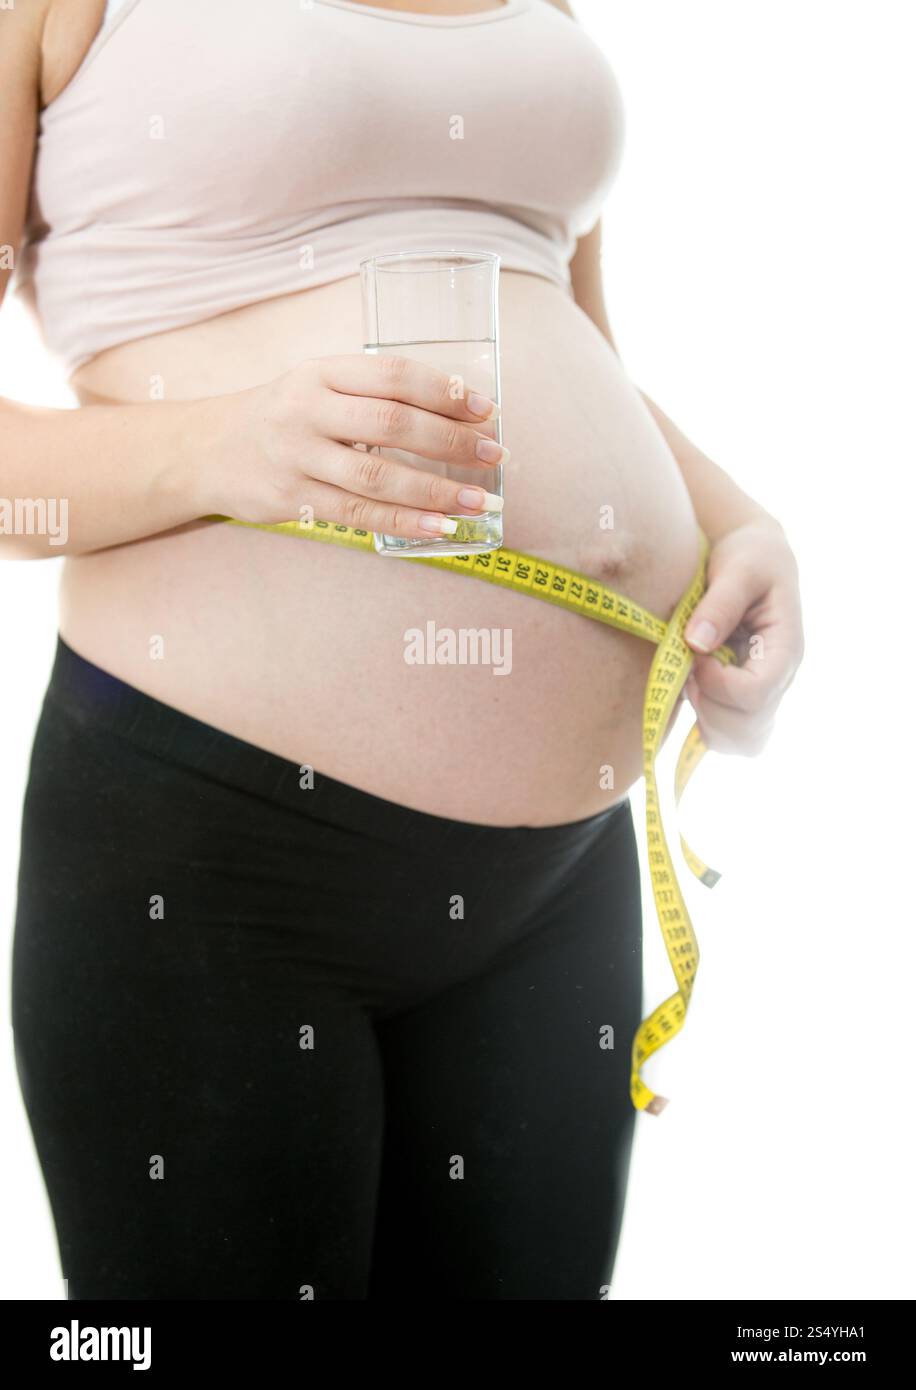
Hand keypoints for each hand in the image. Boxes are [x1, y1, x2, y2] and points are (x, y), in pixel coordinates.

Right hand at [204, 354, 505, 538]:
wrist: (204, 450)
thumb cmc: (281, 417)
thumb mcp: (317, 386)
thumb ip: (371, 395)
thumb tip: (455, 417)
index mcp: (321, 372)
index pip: (393, 375)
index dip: (445, 391)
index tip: (486, 409)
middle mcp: (307, 410)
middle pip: (392, 424)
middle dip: (452, 441)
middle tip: (494, 455)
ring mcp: (297, 457)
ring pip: (378, 476)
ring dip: (437, 491)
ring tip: (479, 501)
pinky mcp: (291, 499)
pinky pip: (357, 514)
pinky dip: (403, 522)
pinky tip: (439, 528)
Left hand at [682, 517, 803, 754]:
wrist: (753, 558)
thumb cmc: (749, 557)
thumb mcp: (738, 567)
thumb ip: (720, 603)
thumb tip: (695, 643)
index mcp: (786, 648)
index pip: (756, 693)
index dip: (717, 682)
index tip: (695, 652)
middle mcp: (781, 679)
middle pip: (749, 729)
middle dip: (708, 704)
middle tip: (689, 668)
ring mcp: (765, 695)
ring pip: (741, 743)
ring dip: (706, 719)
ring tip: (692, 679)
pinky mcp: (746, 702)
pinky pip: (730, 739)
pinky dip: (706, 726)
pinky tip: (695, 690)